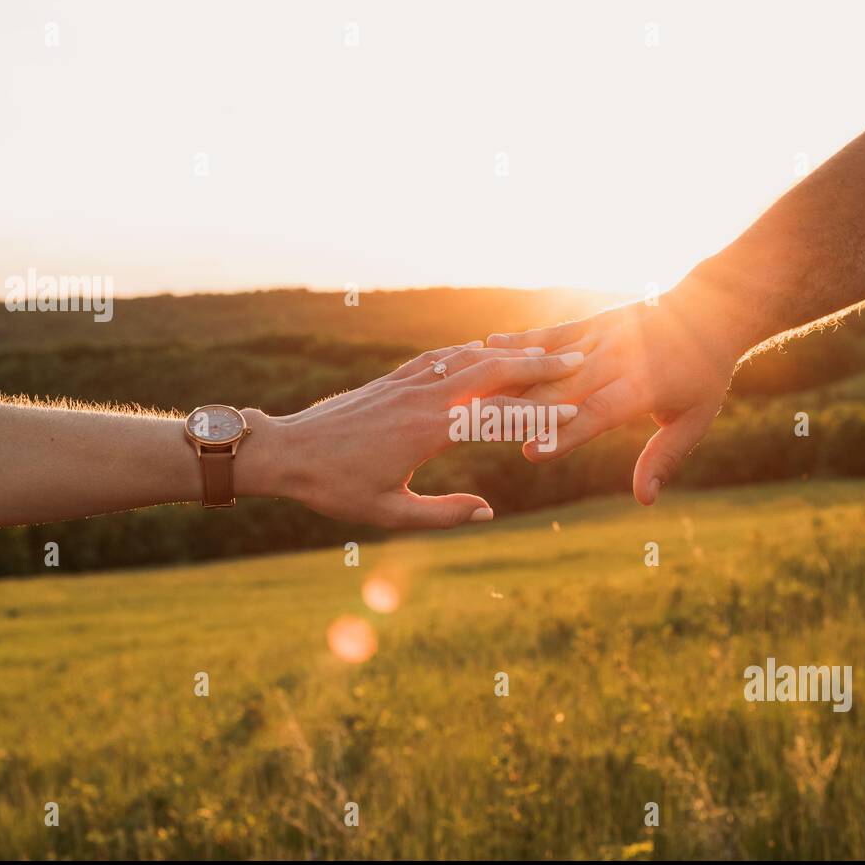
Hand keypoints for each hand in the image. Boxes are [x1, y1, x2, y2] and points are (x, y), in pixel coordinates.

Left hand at [239, 341, 583, 528]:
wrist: (286, 452)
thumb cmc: (335, 488)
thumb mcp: (389, 512)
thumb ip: (442, 514)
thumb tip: (488, 512)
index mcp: (426, 430)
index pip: (496, 415)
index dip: (538, 412)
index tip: (574, 409)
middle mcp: (421, 397)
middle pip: (491, 370)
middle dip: (538, 363)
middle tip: (577, 359)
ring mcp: (406, 382)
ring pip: (468, 358)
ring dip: (510, 352)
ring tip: (546, 351)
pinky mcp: (393, 379)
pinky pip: (442, 358)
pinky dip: (472, 351)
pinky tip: (488, 350)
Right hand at [486, 287, 753, 505]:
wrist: (712, 309)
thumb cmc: (702, 375)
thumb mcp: (694, 420)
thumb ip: (664, 457)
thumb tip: (644, 499)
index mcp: (643, 386)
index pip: (598, 413)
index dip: (564, 433)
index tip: (531, 452)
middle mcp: (618, 358)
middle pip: (563, 388)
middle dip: (524, 409)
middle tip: (483, 428)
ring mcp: (601, 336)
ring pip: (548, 360)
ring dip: (510, 375)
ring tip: (471, 390)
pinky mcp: (590, 322)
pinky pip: (549, 333)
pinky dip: (519, 341)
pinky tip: (484, 345)